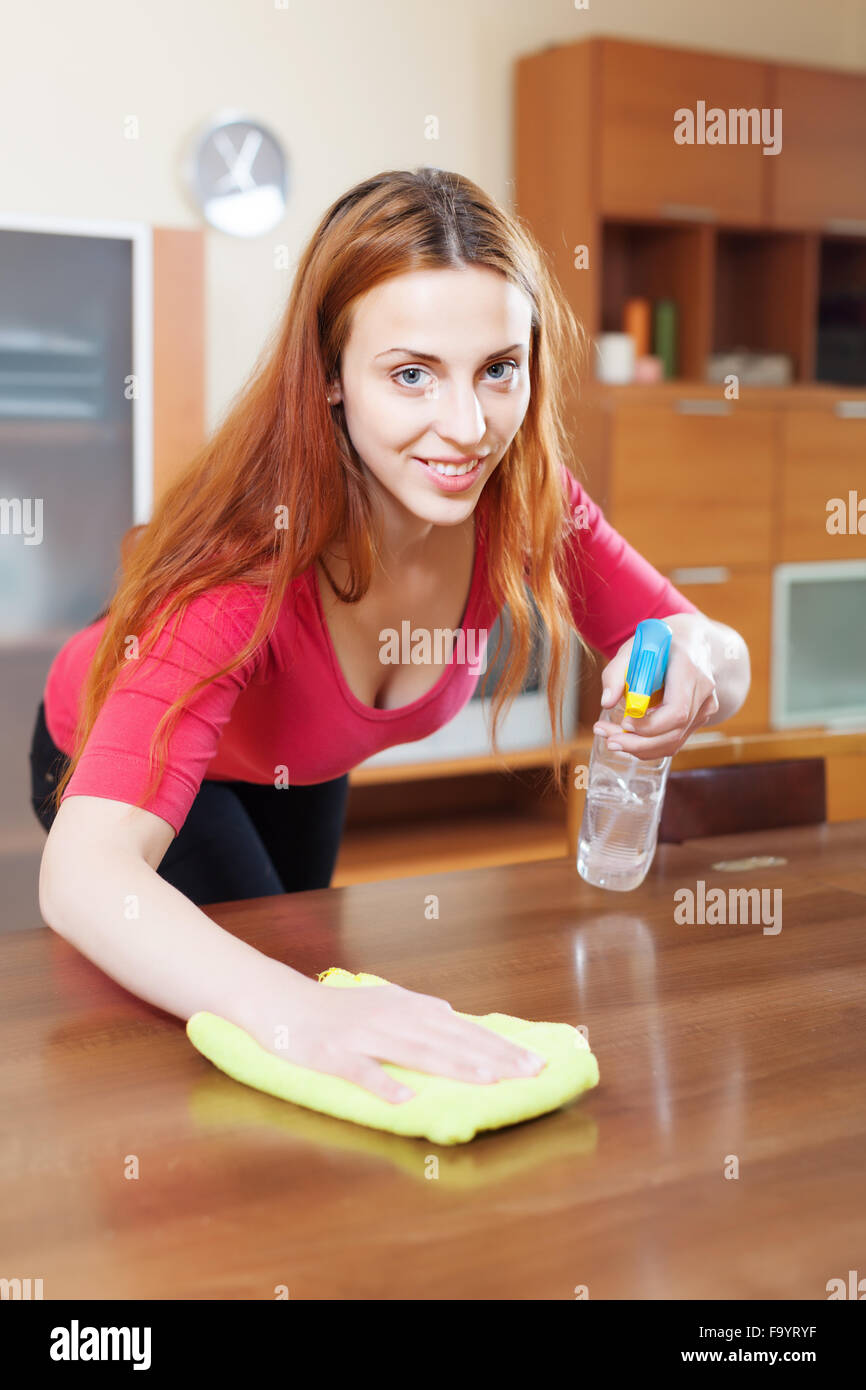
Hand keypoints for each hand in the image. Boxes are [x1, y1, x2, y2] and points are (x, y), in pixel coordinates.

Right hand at [243, 976, 546, 1103]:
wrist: (282, 1002)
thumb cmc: (337, 1010)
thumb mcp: (384, 1002)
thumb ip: (419, 1012)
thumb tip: (455, 1017)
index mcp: (409, 1008)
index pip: (463, 1029)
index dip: (500, 1045)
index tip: (535, 1061)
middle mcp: (393, 1018)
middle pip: (450, 1039)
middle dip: (493, 1056)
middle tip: (531, 1072)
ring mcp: (364, 1036)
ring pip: (415, 1052)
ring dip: (453, 1065)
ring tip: (487, 1079)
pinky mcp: (334, 1054)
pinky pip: (362, 1072)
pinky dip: (384, 1085)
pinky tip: (406, 1100)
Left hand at [592, 616, 719, 760]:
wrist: (693, 641)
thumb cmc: (661, 643)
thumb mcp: (634, 647)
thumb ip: (616, 672)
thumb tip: (606, 702)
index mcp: (689, 669)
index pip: (676, 710)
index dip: (650, 725)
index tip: (624, 722)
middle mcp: (703, 691)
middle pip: (675, 731)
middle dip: (638, 743)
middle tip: (609, 741)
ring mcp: (705, 707)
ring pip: (674, 741)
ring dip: (641, 748)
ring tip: (611, 739)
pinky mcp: (700, 717)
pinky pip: (675, 740)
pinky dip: (651, 746)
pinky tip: (629, 739)